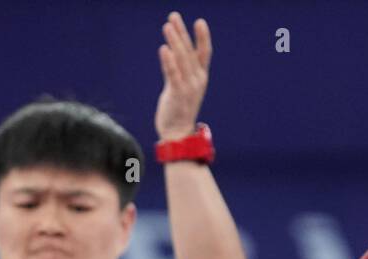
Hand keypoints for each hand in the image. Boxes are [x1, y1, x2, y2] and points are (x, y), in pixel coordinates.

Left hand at [155, 12, 211, 140]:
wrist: (178, 133)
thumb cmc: (179, 108)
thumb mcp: (182, 85)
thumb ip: (179, 69)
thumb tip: (173, 50)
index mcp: (200, 77)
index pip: (203, 53)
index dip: (202, 37)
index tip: (199, 21)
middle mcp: (197, 80)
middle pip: (189, 51)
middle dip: (181, 32)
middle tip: (173, 16)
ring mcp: (188, 87)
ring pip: (181, 59)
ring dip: (174, 41)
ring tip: (167, 26)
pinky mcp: (177, 94)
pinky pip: (173, 74)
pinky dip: (169, 61)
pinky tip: (164, 48)